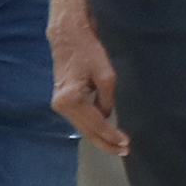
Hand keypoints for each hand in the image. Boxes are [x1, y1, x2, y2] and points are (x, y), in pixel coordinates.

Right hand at [49, 0, 124, 154]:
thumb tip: (107, 116)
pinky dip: (93, 125)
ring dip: (99, 136)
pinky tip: (105, 130)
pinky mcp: (63, 99)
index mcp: (71, 100)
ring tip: (117, 144)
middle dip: (106, 142)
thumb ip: (107, 100)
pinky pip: (80, 118)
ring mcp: (60, 103)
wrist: (68, 34)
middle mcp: (61, 105)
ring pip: (83, 127)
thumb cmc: (87, 50)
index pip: (95, 125)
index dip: (111, 136)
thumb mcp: (105, 75)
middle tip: (124, 150)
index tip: (126, 144)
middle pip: (87, 131)